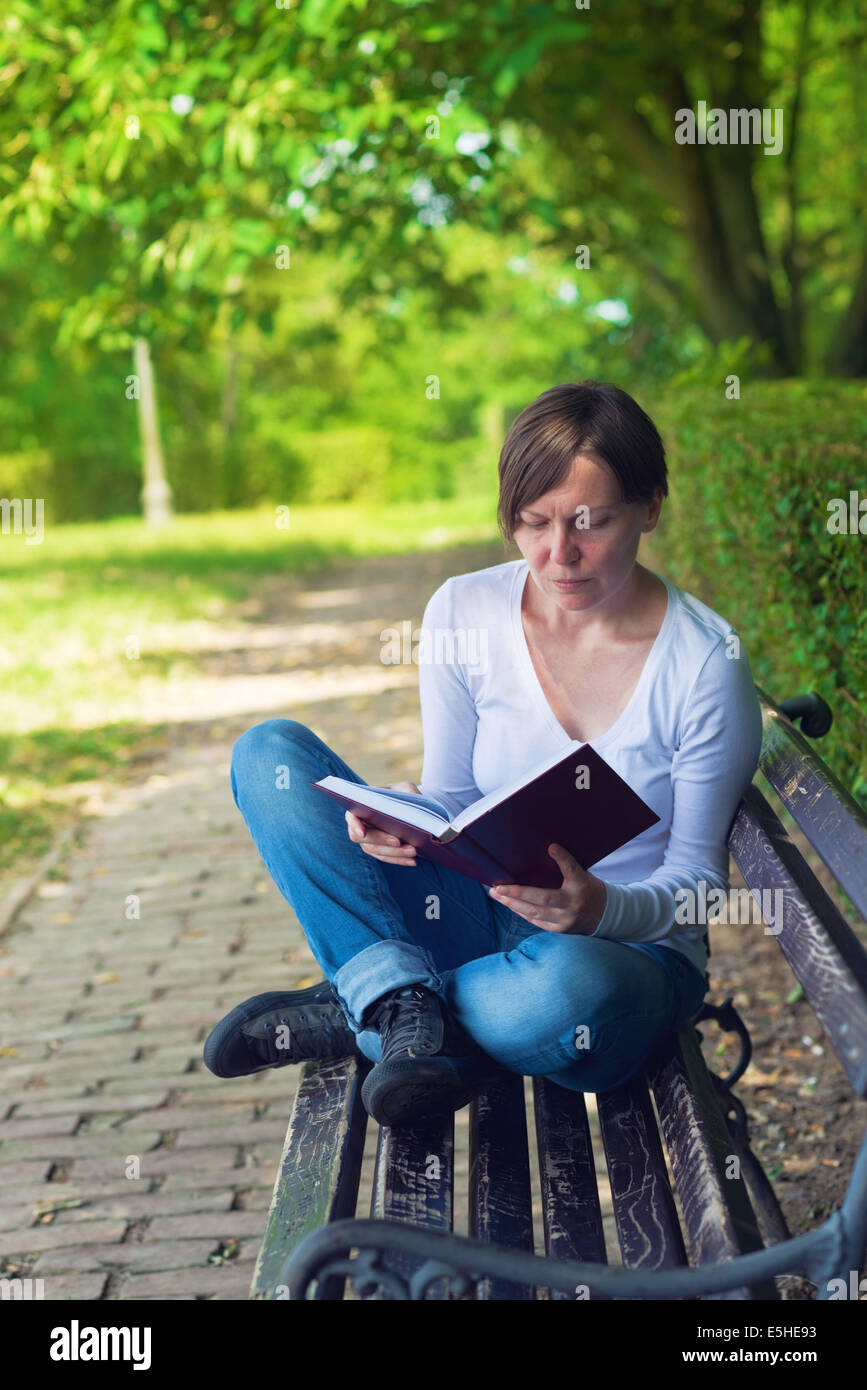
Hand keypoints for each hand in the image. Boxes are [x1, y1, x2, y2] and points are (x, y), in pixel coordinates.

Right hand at [344, 781, 419, 865]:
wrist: (408, 806)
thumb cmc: (404, 793)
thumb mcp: (406, 789)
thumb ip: (406, 795)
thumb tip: (410, 813)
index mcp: (362, 805)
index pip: (352, 817)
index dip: (355, 825)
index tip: (363, 833)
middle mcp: (361, 825)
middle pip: (365, 838)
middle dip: (382, 840)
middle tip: (398, 841)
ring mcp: (369, 840)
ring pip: (376, 851)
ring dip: (394, 853)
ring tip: (413, 851)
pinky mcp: (380, 851)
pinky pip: (387, 858)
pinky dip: (399, 860)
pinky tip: (413, 861)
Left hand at [488, 844, 607, 933]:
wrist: (604, 915)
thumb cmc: (587, 889)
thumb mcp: (582, 875)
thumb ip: (566, 866)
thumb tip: (546, 848)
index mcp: (582, 885)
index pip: (572, 870)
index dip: (563, 858)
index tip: (552, 846)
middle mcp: (574, 904)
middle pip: (543, 898)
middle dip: (517, 892)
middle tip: (497, 887)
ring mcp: (566, 919)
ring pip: (534, 912)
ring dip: (512, 903)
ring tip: (496, 894)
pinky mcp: (559, 929)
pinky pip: (536, 920)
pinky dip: (520, 911)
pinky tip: (509, 903)